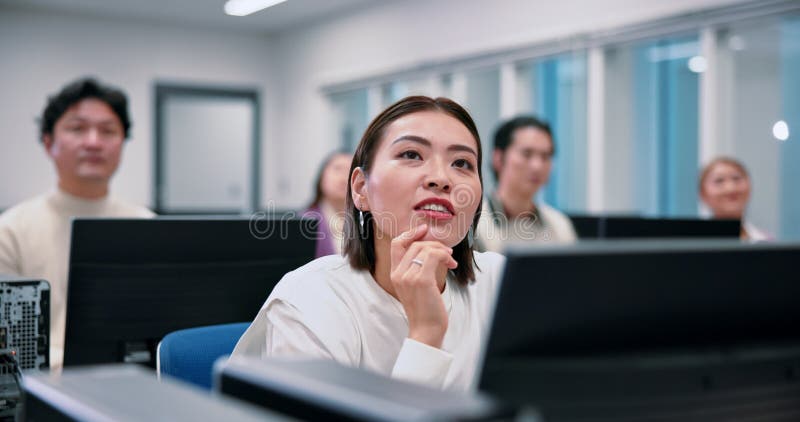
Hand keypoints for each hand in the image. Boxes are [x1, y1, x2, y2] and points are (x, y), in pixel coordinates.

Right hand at [390, 224, 457, 348]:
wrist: (426, 329)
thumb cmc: (425, 310)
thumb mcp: (415, 286)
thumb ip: (417, 269)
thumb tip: (431, 250)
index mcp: (394, 274)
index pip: (397, 244)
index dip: (411, 233)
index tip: (425, 230)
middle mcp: (398, 274)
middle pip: (415, 244)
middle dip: (434, 244)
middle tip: (447, 253)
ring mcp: (408, 277)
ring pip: (425, 248)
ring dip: (442, 251)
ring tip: (450, 261)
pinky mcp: (421, 280)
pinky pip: (433, 256)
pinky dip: (445, 256)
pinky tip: (451, 265)